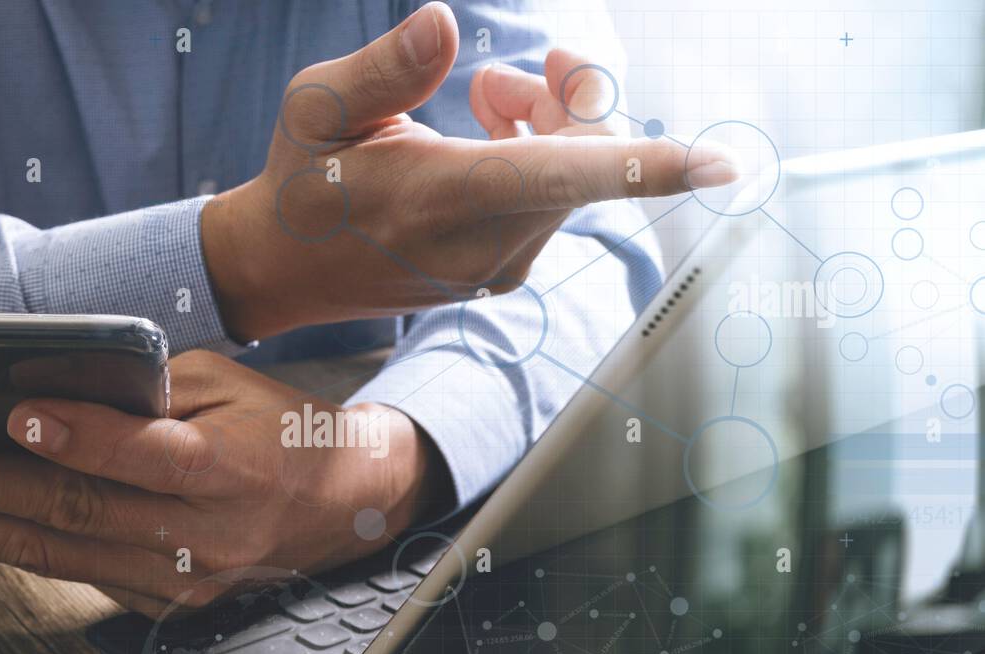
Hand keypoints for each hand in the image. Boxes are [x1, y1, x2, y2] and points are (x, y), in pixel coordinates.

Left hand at [0, 351, 444, 618]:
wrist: (343, 505)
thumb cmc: (279, 429)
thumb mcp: (224, 385)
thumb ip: (142, 389)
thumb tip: (42, 389)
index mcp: (231, 470)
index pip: (146, 458)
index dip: (78, 438)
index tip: (11, 415)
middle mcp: (207, 536)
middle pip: (80, 514)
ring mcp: (186, 580)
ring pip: (63, 556)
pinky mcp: (169, 603)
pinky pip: (81, 572)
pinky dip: (17, 544)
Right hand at [202, 1, 736, 341]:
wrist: (287, 269)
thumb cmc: (302, 178)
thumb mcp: (317, 106)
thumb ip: (386, 65)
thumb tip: (449, 24)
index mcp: (442, 198)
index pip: (561, 175)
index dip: (646, 164)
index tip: (723, 165)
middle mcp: (484, 244)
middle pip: (583, 156)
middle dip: (565, 96)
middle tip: (498, 76)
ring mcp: (499, 266)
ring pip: (573, 177)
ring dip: (543, 123)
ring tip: (480, 101)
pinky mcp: (503, 272)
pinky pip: (554, 201)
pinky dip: (537, 157)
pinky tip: (488, 136)